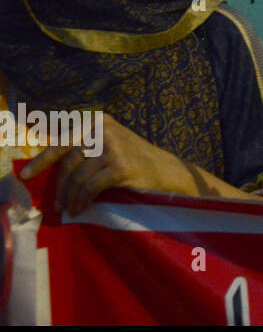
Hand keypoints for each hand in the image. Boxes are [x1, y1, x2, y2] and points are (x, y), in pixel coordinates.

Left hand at [20, 113, 187, 215]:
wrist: (168, 172)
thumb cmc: (136, 162)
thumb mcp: (110, 145)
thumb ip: (86, 148)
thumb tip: (49, 168)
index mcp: (98, 122)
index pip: (62, 142)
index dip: (42, 161)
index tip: (25, 176)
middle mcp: (104, 130)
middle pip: (68, 162)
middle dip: (60, 187)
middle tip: (57, 205)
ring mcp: (112, 146)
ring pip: (77, 176)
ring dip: (71, 197)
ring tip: (71, 209)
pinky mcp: (120, 165)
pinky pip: (90, 187)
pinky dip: (82, 201)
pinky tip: (81, 209)